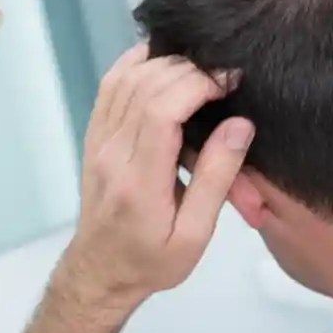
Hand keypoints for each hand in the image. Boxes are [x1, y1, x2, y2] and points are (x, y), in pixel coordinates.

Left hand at [56, 44, 254, 312]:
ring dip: (165, 63)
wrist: (101, 271)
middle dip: (188, 69)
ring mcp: (97, 141)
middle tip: (223, 75)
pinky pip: (110, 86)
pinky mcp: (93, 135)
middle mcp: (112, 153)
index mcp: (139, 182)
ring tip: (200, 69)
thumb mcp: (195, 234)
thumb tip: (239, 124)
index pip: (161, 111)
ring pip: (124, 79)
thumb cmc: (153, 261)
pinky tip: (162, 61)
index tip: (230, 81)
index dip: (197, 84)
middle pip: (144, 87)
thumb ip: (217, 178)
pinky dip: (136, 64)